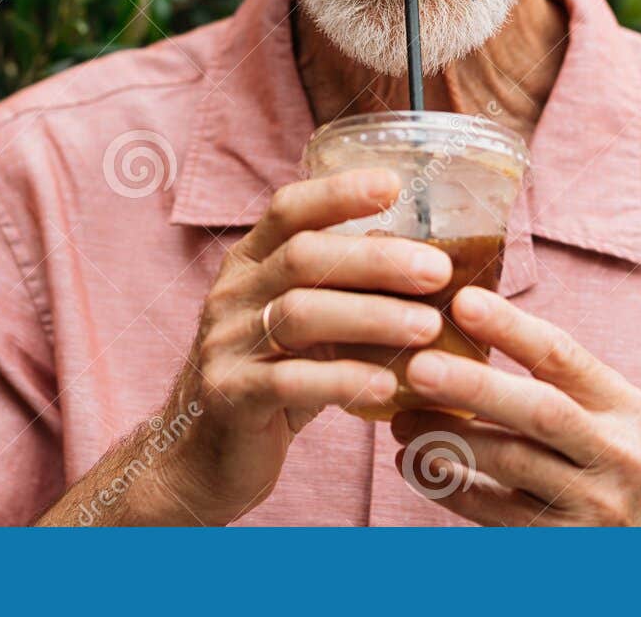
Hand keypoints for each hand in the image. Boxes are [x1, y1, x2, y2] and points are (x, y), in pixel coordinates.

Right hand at [145, 169, 452, 524]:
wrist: (202, 456)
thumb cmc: (272, 379)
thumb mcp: (302, 326)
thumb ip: (343, 293)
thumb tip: (431, 266)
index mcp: (249, 264)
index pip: (289, 210)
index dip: (339, 193)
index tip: (395, 184)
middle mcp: (232, 294)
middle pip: (303, 257)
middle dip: (376, 259)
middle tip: (438, 270)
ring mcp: (226, 344)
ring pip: (299, 314)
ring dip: (372, 316)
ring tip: (428, 328)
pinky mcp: (229, 397)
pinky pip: (289, 381)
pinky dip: (343, 380)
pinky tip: (388, 386)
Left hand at [390, 286, 640, 525]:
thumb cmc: (606, 472)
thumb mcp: (603, 421)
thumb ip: (553, 384)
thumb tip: (464, 325)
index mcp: (624, 407)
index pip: (564, 356)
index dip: (512, 327)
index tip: (462, 301)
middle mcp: (617, 453)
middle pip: (540, 411)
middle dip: (475, 385)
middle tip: (417, 368)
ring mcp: (594, 504)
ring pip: (510, 462)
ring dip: (447, 437)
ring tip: (402, 421)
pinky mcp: (564, 545)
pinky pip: (494, 512)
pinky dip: (448, 487)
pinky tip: (414, 466)